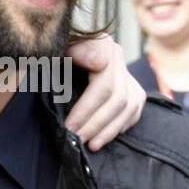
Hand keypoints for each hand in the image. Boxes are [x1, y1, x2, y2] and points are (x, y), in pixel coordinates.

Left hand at [65, 35, 145, 150]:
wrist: (59, 46)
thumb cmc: (53, 50)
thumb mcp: (58, 47)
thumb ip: (76, 52)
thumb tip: (99, 63)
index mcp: (100, 43)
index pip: (104, 84)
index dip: (86, 109)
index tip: (69, 126)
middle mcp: (117, 56)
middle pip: (118, 99)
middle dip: (96, 124)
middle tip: (76, 139)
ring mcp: (126, 71)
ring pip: (129, 106)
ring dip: (109, 130)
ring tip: (91, 145)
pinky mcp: (133, 86)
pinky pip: (134, 110)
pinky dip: (121, 125)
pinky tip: (105, 136)